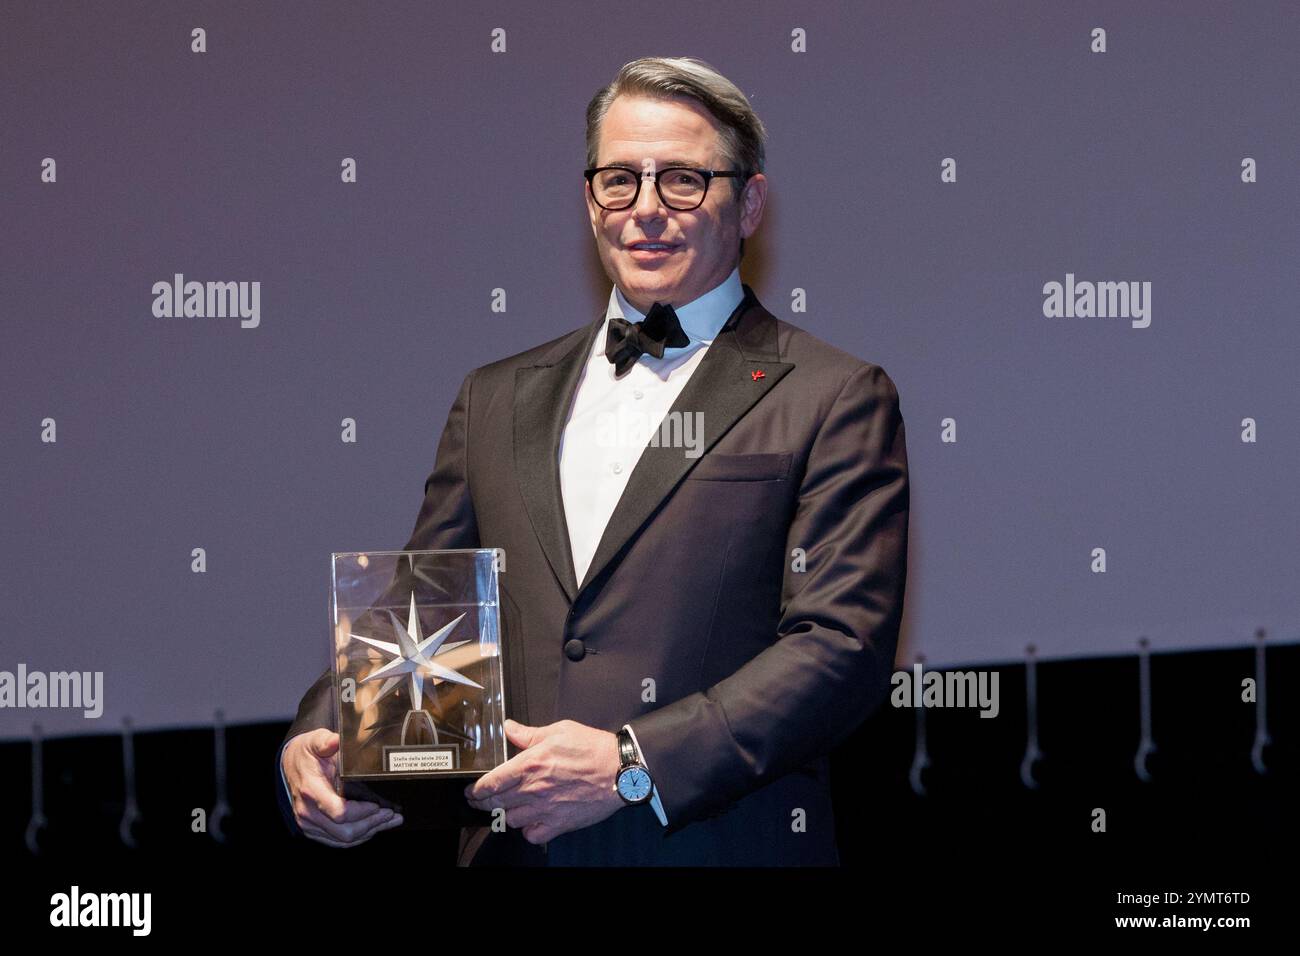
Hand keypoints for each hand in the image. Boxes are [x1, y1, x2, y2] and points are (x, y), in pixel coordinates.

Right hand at [282, 729, 403, 846]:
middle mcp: (308, 811)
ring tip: (389, 822)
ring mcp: (309, 823)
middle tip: (392, 815)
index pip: (339, 812)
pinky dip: (357, 837)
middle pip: (345, 831)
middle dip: (372, 824)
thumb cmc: (306, 753)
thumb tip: (337, 740)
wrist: (290, 764)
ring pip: (343, 839)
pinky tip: (372, 828)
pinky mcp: (312, 829)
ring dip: (369, 832)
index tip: (379, 805)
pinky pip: (336, 841)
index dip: (362, 812)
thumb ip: (326, 741)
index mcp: (311, 790)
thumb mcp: (315, 741)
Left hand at [463, 719, 624, 843]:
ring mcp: (545, 809)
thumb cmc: (592, 748)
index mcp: (530, 764)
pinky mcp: (559, 823)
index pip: (491, 783)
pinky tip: (530, 821)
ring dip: (505, 815)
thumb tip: (509, 728)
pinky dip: (527, 830)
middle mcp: (533, 789)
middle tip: (480, 801)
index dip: (476, 790)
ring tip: (507, 808)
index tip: (472, 791)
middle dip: (482, 803)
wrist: (620, 770)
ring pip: (510, 820)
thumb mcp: (559, 731)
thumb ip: (529, 734)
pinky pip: (532, 835)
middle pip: (495, 803)